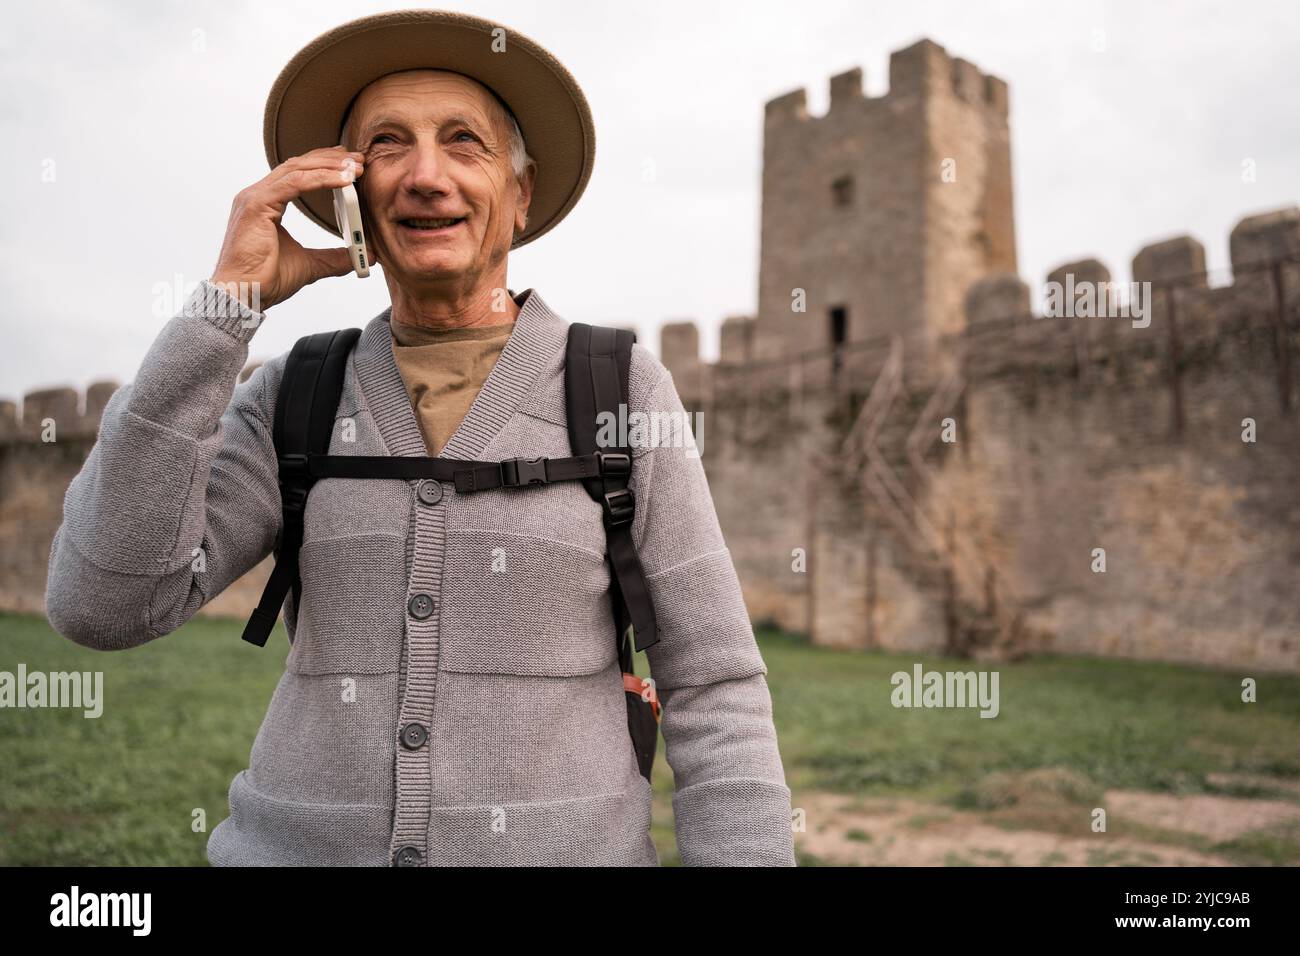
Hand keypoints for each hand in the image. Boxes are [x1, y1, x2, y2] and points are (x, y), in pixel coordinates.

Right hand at [210, 146, 366, 311]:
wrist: (244, 296)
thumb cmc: (265, 280)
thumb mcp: (310, 265)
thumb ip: (335, 257)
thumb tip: (362, 256)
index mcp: (266, 204)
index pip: (297, 173)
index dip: (323, 164)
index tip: (348, 164)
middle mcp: (258, 195)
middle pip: (298, 165)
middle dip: (330, 159)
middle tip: (359, 159)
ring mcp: (255, 197)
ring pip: (297, 170)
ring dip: (329, 166)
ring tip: (354, 167)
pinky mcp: (256, 205)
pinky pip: (294, 184)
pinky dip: (320, 179)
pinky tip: (343, 180)